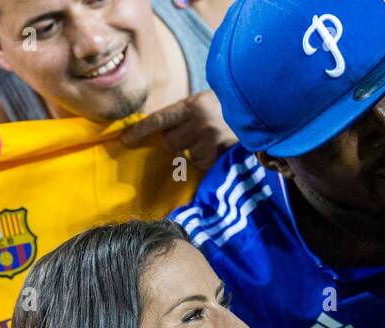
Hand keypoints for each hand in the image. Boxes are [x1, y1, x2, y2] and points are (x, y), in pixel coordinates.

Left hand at [120, 91, 236, 170]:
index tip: (125, 139)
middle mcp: (199, 121)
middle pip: (169, 142)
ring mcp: (211, 140)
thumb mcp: (202, 105)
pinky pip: (202, 164)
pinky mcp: (220, 156)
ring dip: (194, 152)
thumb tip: (157, 133)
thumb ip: (182, 116)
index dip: (140, 131)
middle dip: (177, 141)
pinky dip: (207, 160)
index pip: (159, 119)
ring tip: (210, 141)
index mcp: (192, 105)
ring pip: (186, 155)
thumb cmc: (226, 109)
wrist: (260, 110)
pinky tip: (218, 149)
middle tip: (192, 133)